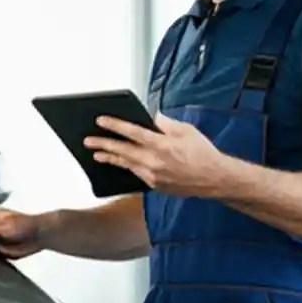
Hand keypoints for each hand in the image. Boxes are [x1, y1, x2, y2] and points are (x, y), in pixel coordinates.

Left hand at [84, 112, 227, 196]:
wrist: (214, 179)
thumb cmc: (202, 153)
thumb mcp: (186, 130)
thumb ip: (165, 123)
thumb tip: (151, 117)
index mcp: (161, 144)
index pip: (132, 132)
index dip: (114, 125)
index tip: (101, 120)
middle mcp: (154, 161)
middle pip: (122, 150)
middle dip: (103, 143)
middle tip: (87, 140)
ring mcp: (153, 175)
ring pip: (126, 164)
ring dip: (110, 157)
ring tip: (96, 153)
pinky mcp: (155, 185)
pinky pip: (136, 174)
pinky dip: (126, 166)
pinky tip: (118, 162)